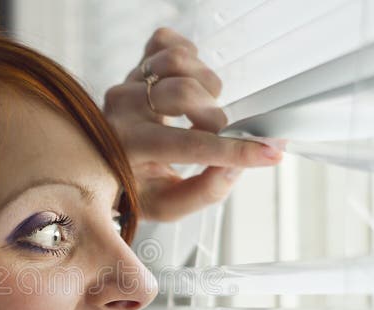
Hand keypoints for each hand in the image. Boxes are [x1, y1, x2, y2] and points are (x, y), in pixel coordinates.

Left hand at [103, 27, 282, 221]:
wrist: (104, 162)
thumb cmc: (137, 187)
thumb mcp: (168, 205)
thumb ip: (205, 191)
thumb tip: (237, 165)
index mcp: (127, 148)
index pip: (189, 145)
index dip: (235, 149)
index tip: (269, 153)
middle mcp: (121, 109)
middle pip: (185, 92)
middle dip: (215, 115)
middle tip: (217, 132)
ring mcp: (127, 82)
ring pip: (179, 61)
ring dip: (205, 84)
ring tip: (202, 110)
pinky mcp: (134, 64)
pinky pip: (168, 42)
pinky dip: (189, 58)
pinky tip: (189, 83)